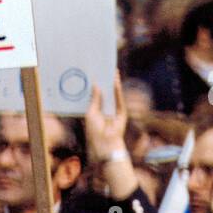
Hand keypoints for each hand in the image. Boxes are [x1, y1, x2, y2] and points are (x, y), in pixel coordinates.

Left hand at [86, 74, 137, 201]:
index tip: (93, 73)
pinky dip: (118, 91)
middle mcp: (105, 109)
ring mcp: (113, 111)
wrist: (104, 144)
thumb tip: (96, 85)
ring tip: (111, 71)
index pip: (96, 95)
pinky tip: (115, 82)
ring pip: (113, 94)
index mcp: (96, 110)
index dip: (95, 85)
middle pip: (105, 92)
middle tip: (103, 68)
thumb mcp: (91, 112)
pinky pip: (119, 100)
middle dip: (104, 81)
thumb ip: (95, 98)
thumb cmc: (94, 131)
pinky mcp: (121, 113)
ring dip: (112, 83)